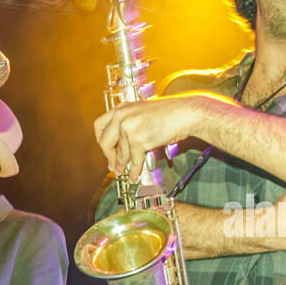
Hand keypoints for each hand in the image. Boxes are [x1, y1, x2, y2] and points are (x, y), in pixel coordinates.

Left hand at [94, 94, 219, 179]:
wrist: (186, 114)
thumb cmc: (170, 114)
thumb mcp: (143, 114)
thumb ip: (130, 126)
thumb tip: (122, 146)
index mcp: (121, 108)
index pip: (99, 125)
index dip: (101, 140)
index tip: (106, 149)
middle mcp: (121, 116)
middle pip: (104, 141)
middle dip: (108, 156)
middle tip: (112, 166)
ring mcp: (128, 128)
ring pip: (120, 154)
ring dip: (122, 166)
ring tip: (124, 172)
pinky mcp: (138, 140)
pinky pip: (133, 161)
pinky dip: (134, 171)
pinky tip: (134, 176)